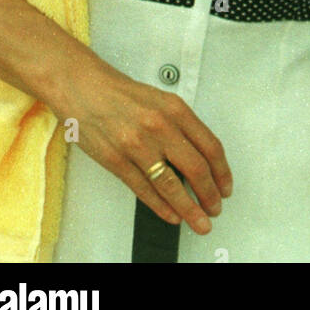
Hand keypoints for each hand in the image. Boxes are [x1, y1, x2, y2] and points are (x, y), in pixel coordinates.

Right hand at [50, 54, 232, 234]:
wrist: (84, 88)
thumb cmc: (121, 94)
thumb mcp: (161, 100)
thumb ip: (181, 126)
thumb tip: (201, 158)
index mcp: (175, 109)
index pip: (210, 146)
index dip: (222, 172)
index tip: (225, 186)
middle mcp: (160, 126)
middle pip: (196, 169)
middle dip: (210, 195)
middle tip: (215, 208)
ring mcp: (137, 145)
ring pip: (172, 186)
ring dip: (189, 209)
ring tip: (199, 221)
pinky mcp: (116, 160)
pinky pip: (144, 190)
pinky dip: (162, 207)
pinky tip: (172, 215)